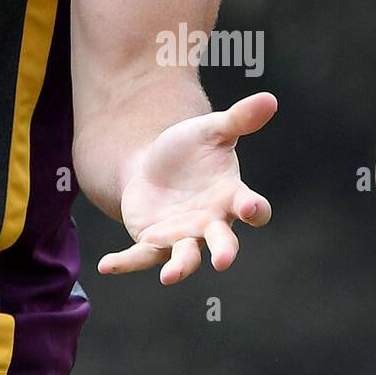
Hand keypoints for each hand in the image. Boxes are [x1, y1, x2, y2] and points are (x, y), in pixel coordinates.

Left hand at [98, 92, 276, 283]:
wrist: (153, 164)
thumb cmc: (191, 149)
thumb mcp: (212, 129)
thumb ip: (239, 118)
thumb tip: (270, 97)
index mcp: (231, 197)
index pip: (253, 209)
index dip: (254, 210)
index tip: (250, 207)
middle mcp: (211, 223)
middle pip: (222, 242)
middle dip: (224, 251)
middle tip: (223, 260)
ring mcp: (182, 236)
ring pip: (185, 257)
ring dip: (180, 267)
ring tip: (170, 276)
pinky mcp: (153, 240)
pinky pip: (139, 255)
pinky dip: (124, 263)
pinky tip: (105, 265)